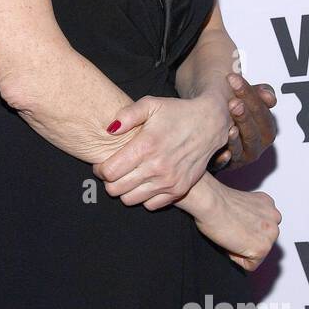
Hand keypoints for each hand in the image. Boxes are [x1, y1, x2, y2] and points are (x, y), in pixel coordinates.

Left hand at [93, 93, 229, 208]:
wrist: (209, 124)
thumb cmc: (176, 112)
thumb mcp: (151, 104)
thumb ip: (127, 115)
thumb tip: (110, 130)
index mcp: (146, 146)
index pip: (109, 172)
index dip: (99, 169)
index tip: (102, 164)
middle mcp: (157, 167)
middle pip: (115, 189)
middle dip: (108, 181)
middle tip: (113, 171)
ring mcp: (169, 181)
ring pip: (130, 200)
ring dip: (124, 190)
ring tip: (128, 176)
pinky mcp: (179, 190)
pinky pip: (150, 205)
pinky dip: (143, 197)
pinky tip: (145, 182)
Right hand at [187, 174, 281, 271]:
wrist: (209, 202)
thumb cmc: (214, 201)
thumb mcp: (240, 203)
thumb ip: (250, 215)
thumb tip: (244, 229)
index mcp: (268, 204)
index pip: (261, 228)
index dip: (243, 229)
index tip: (233, 222)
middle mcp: (274, 217)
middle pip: (262, 241)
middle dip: (246, 240)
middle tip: (230, 228)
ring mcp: (270, 234)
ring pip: (257, 254)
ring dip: (242, 249)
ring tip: (230, 233)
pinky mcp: (262, 249)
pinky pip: (249, 265)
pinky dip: (236, 258)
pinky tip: (229, 240)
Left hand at [211, 75, 276, 169]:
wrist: (206, 126)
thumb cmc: (230, 110)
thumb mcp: (243, 99)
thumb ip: (257, 95)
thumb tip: (270, 98)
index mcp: (265, 127)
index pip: (261, 111)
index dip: (249, 94)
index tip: (233, 78)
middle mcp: (256, 145)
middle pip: (254, 132)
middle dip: (245, 117)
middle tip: (233, 103)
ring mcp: (241, 157)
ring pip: (240, 150)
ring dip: (236, 140)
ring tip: (230, 128)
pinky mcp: (225, 166)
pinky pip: (225, 166)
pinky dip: (224, 161)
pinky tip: (222, 153)